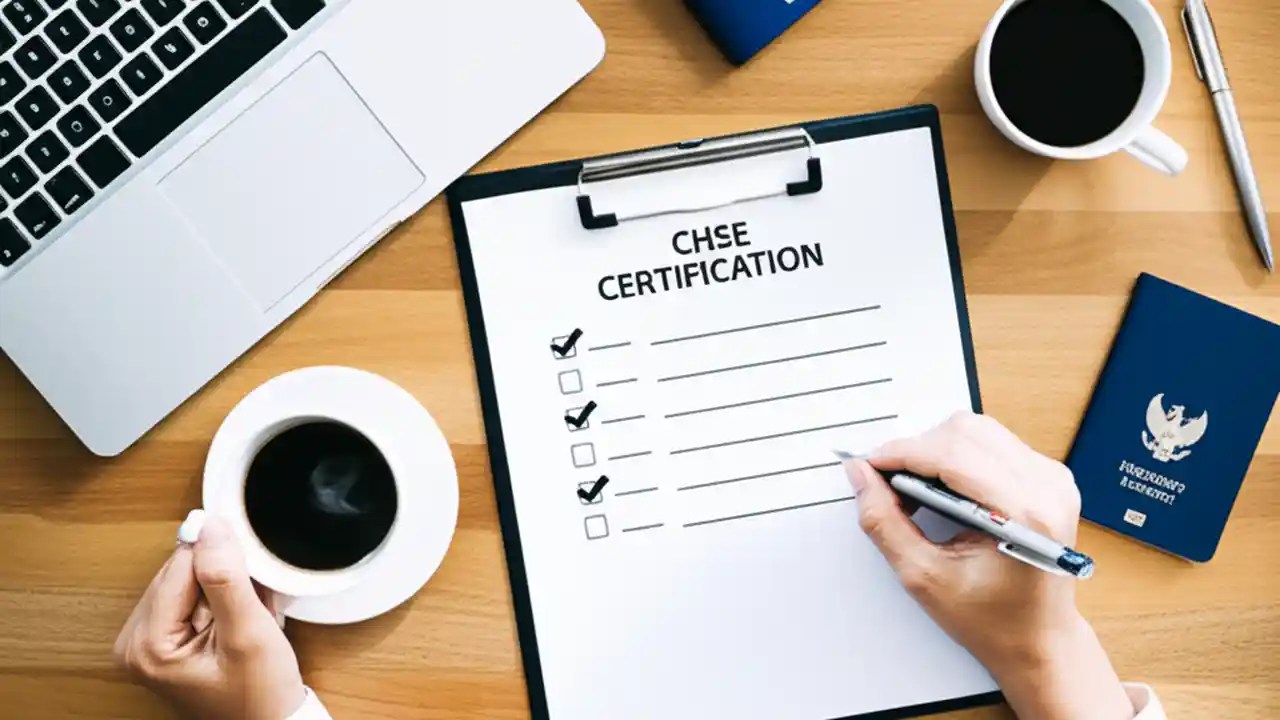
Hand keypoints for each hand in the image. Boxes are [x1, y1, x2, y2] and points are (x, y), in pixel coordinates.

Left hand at [114, 518, 306, 719]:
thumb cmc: (259, 696)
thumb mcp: (249, 635)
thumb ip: (227, 580)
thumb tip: (209, 527)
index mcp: (145, 645)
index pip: (181, 567)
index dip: (223, 563)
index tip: (254, 581)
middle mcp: (134, 643)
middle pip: (180, 573)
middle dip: (223, 579)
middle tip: (252, 609)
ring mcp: (146, 643)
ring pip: (188, 581)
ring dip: (225, 590)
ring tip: (247, 622)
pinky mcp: (161, 642)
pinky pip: (191, 598)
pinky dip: (221, 602)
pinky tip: (238, 624)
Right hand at [846, 412, 1134, 719]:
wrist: (1039, 638)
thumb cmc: (993, 619)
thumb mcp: (924, 577)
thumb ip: (884, 522)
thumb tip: (860, 476)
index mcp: (1025, 514)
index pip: (953, 454)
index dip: (902, 452)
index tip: (870, 464)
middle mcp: (1048, 488)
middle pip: (965, 431)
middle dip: (918, 450)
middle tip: (892, 485)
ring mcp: (1054, 478)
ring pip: (977, 429)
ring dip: (937, 450)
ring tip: (918, 490)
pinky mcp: (1050, 476)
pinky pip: (994, 441)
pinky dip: (959, 455)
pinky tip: (945, 489)